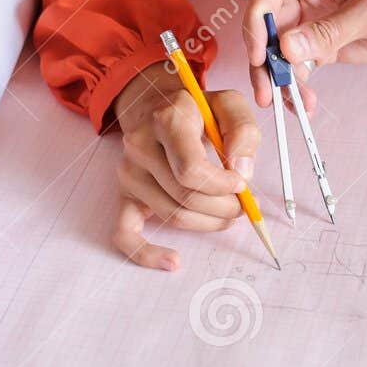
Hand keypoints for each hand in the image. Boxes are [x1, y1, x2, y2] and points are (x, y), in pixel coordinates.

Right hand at [109, 62, 259, 270]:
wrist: (156, 104)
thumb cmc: (197, 110)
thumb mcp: (228, 105)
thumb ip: (242, 132)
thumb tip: (241, 172)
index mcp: (167, 120)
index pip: (192, 171)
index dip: (223, 186)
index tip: (241, 184)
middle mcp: (141, 146)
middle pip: (186, 197)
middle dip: (223, 208)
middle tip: (242, 205)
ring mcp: (129, 172)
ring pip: (173, 216)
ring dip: (208, 223)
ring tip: (227, 213)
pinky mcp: (124, 194)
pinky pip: (126, 234)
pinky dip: (146, 254)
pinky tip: (172, 261)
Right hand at [244, 0, 366, 107]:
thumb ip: (331, 30)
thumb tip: (287, 48)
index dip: (257, 25)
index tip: (259, 57)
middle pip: (269, 27)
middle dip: (264, 61)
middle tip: (267, 93)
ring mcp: (316, 19)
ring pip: (282, 51)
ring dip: (282, 79)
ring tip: (293, 105)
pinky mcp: (325, 43)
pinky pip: (302, 65)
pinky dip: (300, 85)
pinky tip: (306, 103)